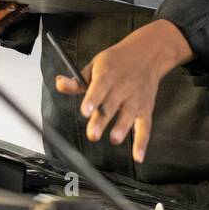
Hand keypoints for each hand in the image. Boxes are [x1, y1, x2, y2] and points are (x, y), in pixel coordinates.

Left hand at [54, 20, 192, 162]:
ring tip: (114, 139)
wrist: (148, 53)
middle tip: (93, 134)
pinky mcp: (146, 108)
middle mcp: (123, 88)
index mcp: (108, 76)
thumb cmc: (117, 61)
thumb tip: (60, 84)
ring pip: (129, 115)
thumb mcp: (96, 65)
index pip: (99, 88)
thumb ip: (78, 80)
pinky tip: (138, 156)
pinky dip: (143, 142)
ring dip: (122, 128)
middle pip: (112, 105)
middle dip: (102, 120)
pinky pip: (145, 126)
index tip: (85, 111)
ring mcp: (135, 99)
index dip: (92, 99)